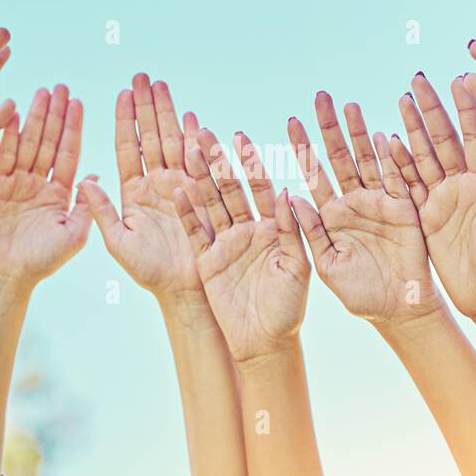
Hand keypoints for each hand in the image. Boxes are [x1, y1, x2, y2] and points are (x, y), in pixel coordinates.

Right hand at [0, 85, 90, 288]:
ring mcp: (16, 183)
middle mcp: (40, 184)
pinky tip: (15, 113)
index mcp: (61, 194)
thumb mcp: (74, 235)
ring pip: (29, 143)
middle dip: (56, 115)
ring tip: (42, 92)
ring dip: (35, 118)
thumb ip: (87, 205)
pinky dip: (9, 135)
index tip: (80, 103)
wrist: (5, 277)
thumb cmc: (42, 263)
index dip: (74, 128)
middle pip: (50, 142)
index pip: (69, 153)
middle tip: (62, 87)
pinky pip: (3, 155)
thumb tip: (97, 173)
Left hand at [78, 74, 210, 302]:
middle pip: (150, 136)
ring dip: (168, 113)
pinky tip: (191, 116)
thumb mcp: (118, 242)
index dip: (124, 120)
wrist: (185, 290)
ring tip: (162, 85)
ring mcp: (181, 186)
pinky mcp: (202, 195)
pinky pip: (198, 162)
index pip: (127, 147)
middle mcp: (156, 183)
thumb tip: (84, 180)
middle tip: (142, 76)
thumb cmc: (149, 272)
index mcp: (133, 192)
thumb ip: (100, 210)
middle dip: (146, 106)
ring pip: (172, 142)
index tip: (122, 93)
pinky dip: (196, 139)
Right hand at [172, 127, 309, 363]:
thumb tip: (289, 194)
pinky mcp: (208, 259)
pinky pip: (196, 232)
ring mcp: (226, 243)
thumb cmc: (290, 308)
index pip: (262, 187)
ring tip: (187, 151)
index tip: (241, 136)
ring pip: (210, 205)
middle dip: (218, 162)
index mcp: (274, 227)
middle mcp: (249, 229)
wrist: (265, 342)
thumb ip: (294, 232)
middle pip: (231, 189)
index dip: (252, 163)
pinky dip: (187, 213)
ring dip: (199, 179)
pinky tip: (178, 192)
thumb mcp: (298, 268)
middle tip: (204, 133)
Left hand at [284, 93, 443, 324]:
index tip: (290, 120)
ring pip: (369, 161)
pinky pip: (400, 181)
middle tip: (321, 96)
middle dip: (331, 127)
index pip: (314, 173)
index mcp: (331, 214)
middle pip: (341, 157)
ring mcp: (381, 203)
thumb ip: (309, 232)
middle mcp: (355, 202)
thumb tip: (289, 196)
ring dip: (361, 134)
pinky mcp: (406, 210)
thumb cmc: (359, 294)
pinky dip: (393, 161)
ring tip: (350, 106)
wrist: (397, 310)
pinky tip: (383, 139)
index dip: (303, 148)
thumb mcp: (325, 265)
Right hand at [388, 74, 475, 319]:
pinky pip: (407, 185)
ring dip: (412, 129)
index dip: (467, 109)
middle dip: (431, 110)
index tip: (458, 80)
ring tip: (401, 100)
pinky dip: (397, 164)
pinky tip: (387, 141)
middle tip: (417, 80)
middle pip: (444, 140)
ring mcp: (444, 198)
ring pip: (423, 157)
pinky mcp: (425, 216)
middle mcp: (465, 184)